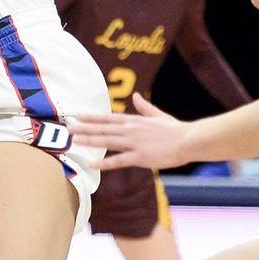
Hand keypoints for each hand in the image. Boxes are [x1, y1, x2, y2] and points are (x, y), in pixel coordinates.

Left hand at [70, 92, 191, 170]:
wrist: (190, 139)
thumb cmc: (176, 129)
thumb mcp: (158, 115)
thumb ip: (145, 107)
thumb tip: (136, 96)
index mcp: (135, 121)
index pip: (108, 118)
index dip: (91, 117)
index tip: (77, 116)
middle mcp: (131, 130)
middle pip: (103, 128)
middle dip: (84, 128)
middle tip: (68, 127)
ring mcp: (135, 143)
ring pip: (107, 141)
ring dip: (89, 140)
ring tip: (74, 141)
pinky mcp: (140, 156)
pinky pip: (119, 160)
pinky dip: (105, 162)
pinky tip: (93, 164)